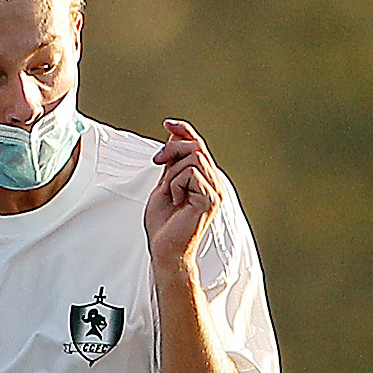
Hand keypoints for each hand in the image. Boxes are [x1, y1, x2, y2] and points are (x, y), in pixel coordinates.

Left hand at [146, 118, 223, 269]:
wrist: (165, 248)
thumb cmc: (164, 222)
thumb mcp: (165, 183)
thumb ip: (172, 162)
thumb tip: (174, 135)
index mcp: (205, 179)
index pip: (198, 146)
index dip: (184, 131)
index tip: (167, 123)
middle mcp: (214, 183)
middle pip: (196, 147)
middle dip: (172, 150)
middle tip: (157, 162)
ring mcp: (215, 191)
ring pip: (193, 159)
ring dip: (173, 173)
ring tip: (171, 192)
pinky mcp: (210, 199)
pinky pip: (190, 174)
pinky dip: (176, 184)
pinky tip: (177, 201)